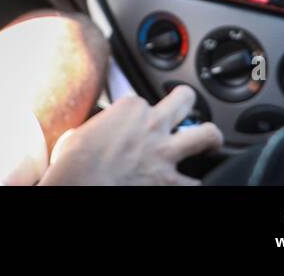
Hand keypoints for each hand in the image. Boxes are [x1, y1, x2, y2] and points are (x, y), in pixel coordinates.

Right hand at [37, 86, 222, 185]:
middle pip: (184, 99)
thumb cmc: (74, 162)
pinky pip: (197, 181)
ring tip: (210, 144)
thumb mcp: (80, 132)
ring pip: (207, 135)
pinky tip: (192, 181)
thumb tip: (98, 134)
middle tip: (187, 109)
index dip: (140, 112)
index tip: (135, 120)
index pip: (143, 99)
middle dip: (187, 102)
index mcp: (128, 108)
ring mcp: (166, 153)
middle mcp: (152, 125)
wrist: (80, 185)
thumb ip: (99, 127)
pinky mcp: (172, 182)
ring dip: (209, 139)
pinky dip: (194, 181)